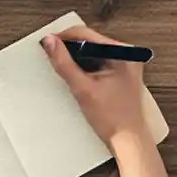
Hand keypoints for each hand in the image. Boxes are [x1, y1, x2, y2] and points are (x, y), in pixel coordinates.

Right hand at [41, 25, 148, 148]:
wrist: (129, 142)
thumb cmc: (114, 120)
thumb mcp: (82, 89)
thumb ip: (64, 63)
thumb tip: (50, 42)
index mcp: (123, 53)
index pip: (87, 34)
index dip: (63, 37)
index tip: (47, 43)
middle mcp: (127, 54)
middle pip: (89, 41)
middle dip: (69, 48)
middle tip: (53, 57)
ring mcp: (124, 63)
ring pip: (91, 51)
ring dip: (75, 58)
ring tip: (65, 69)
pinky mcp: (119, 72)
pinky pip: (96, 61)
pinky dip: (83, 66)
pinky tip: (77, 78)